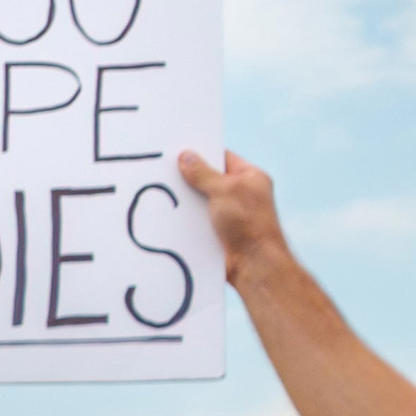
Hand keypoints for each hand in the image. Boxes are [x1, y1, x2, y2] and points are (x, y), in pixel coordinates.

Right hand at [171, 149, 285, 276]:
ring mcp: (231, 214)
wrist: (255, 266)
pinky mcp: (220, 232)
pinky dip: (187, 218)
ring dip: (186, 199)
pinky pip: (199, 219)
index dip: (202, 153)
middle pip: (209, 179)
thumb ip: (203, 173)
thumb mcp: (224, 191)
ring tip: (160, 189)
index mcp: (251, 177)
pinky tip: (168, 213)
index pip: (223, 157)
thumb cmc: (248, 224)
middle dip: (189, 177)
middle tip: (163, 169)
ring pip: (201, 200)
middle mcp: (242, 193)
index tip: (177, 149)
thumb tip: (185, 156)